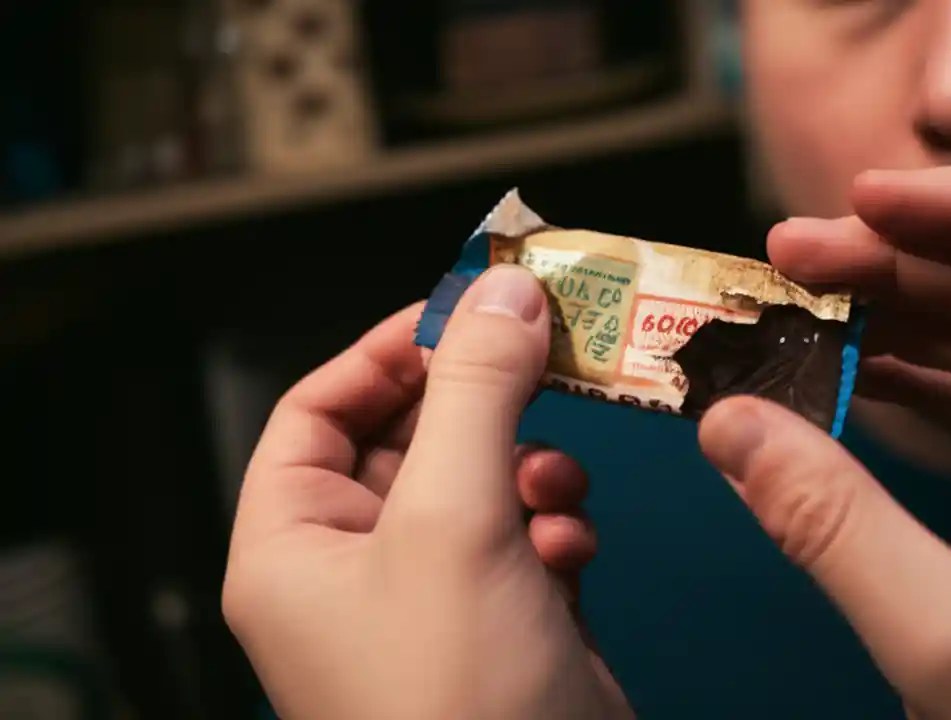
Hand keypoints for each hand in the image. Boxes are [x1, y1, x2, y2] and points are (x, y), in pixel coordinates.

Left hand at [223, 267, 630, 719]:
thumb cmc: (455, 687)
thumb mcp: (455, 518)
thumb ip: (476, 392)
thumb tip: (503, 287)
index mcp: (295, 545)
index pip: (318, 410)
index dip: (387, 350)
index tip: (467, 308)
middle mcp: (353, 568)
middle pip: (413, 440)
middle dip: (481, 408)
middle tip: (547, 360)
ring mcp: (431, 600)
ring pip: (480, 485)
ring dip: (528, 471)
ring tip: (556, 487)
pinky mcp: (501, 623)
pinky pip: (522, 541)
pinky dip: (553, 531)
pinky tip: (572, 555)